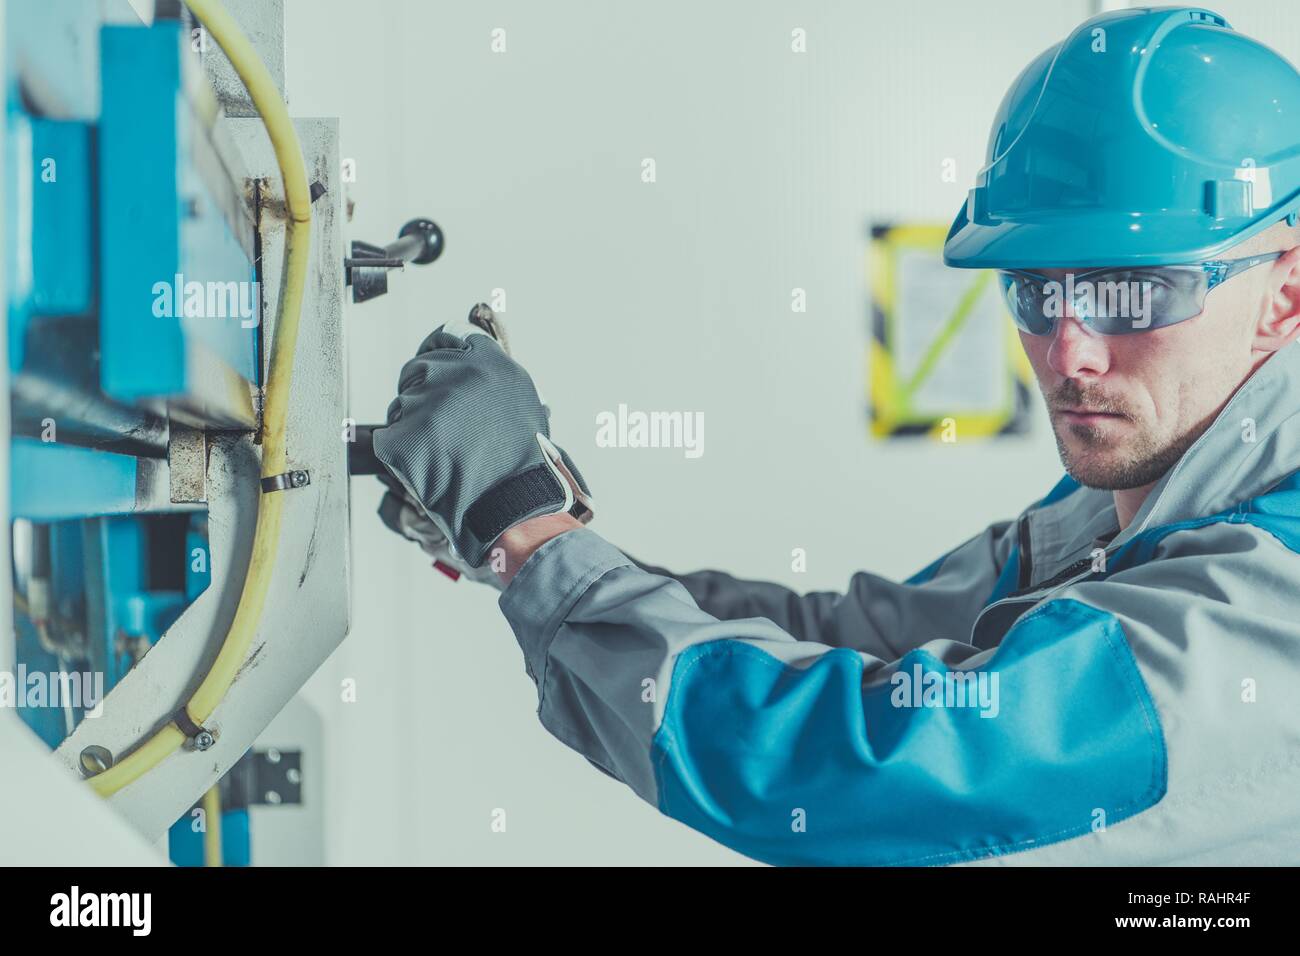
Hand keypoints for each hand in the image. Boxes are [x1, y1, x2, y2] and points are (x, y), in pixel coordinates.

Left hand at [372, 319, 592, 569]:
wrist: (513, 507)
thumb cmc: (522, 462)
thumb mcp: (520, 401)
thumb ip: (490, 373)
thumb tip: (464, 351)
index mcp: (487, 361)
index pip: (447, 336)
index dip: (438, 351)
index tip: (434, 364)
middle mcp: (454, 374)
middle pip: (417, 370)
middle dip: (423, 395)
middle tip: (443, 429)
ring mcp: (425, 404)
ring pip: (401, 406)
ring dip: (414, 427)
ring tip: (444, 455)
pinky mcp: (402, 436)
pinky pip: (386, 437)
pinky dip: (400, 453)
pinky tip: (427, 469)